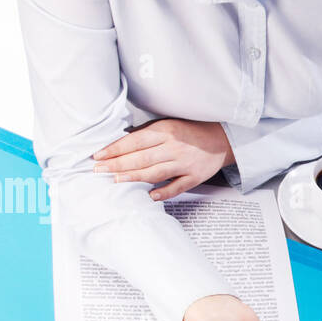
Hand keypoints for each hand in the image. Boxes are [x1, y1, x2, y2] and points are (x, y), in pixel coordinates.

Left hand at [93, 118, 234, 200]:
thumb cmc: (191, 131)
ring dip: (133, 177)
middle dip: (117, 164)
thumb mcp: (169, 124)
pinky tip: (150, 196)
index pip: (135, 141)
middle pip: (141, 158)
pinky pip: (177, 187)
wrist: (222, 139)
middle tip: (99, 170)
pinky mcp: (195, 177)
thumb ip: (148, 133)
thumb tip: (121, 142)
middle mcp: (174, 147)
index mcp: (166, 131)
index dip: (115, 149)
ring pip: (155, 172)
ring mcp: (185, 163)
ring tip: (116, 181)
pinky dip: (163, 192)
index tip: (99, 156)